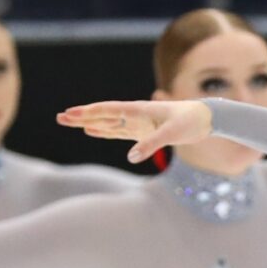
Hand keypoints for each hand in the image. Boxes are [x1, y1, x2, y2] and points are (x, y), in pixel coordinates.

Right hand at [57, 99, 211, 162]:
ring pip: (108, 123)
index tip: (70, 113)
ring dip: (90, 123)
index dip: (88, 112)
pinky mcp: (144, 131)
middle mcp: (135, 114)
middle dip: (82, 116)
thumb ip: (151, 144)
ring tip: (70, 123)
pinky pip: (119, 132)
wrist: (206, 119)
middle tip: (60, 117)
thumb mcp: (172, 133)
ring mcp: (138, 123)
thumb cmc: (190, 121)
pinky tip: (92, 131)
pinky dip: (105, 132)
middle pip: (103, 115)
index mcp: (139, 110)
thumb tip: (130, 157)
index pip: (108, 110)